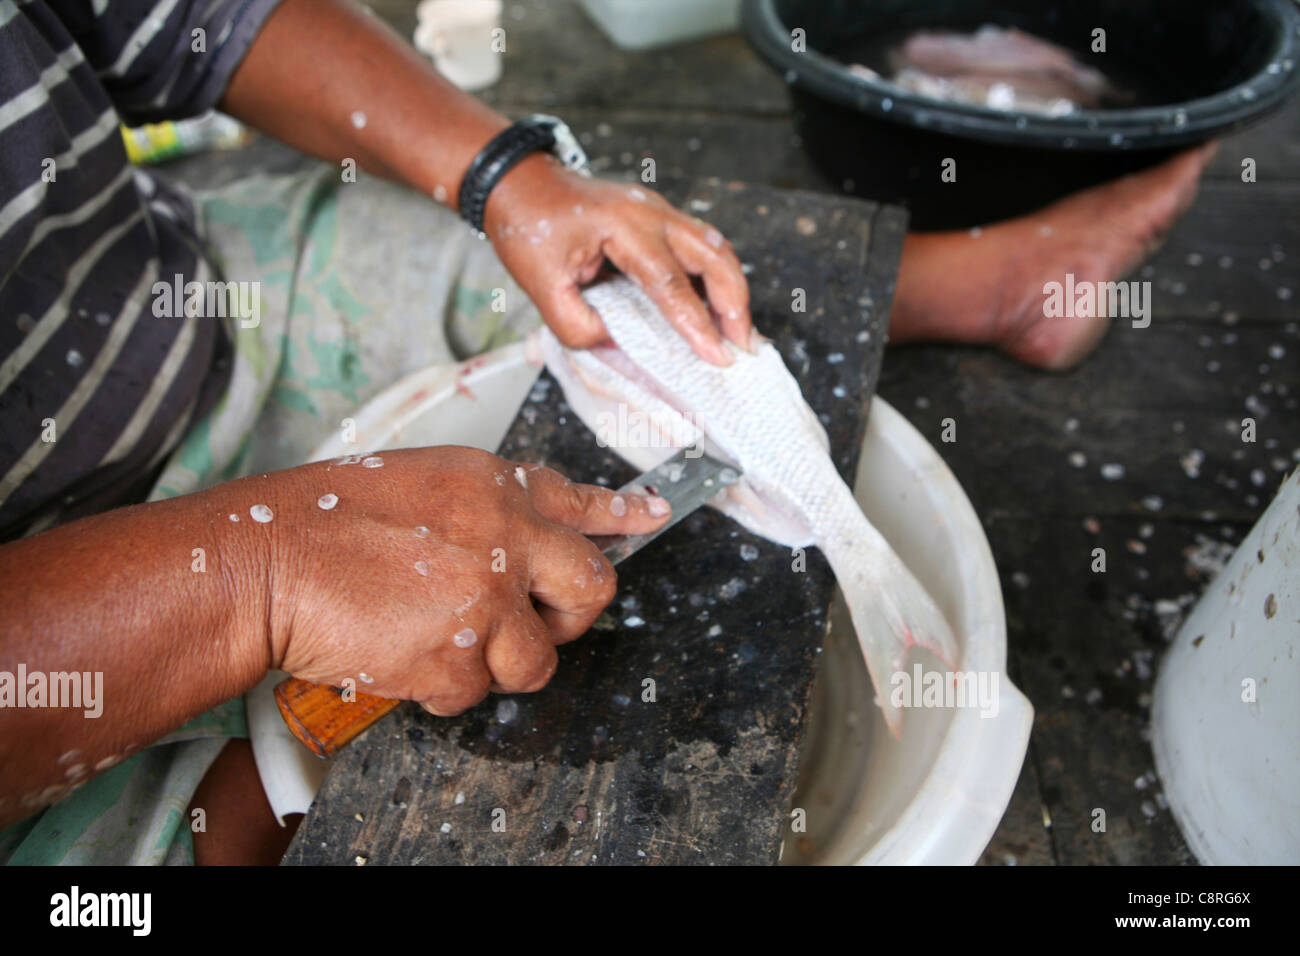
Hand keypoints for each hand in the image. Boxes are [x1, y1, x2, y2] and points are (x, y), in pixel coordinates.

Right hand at [250, 446, 670, 714]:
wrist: (266, 564)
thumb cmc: (323, 521)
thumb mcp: (419, 482)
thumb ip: (485, 505)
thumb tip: (530, 530)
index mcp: (494, 488)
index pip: (579, 500)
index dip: (621, 514)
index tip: (650, 515)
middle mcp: (504, 537)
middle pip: (592, 588)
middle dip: (572, 617)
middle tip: (535, 622)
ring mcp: (486, 598)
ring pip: (536, 660)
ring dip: (494, 662)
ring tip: (438, 637)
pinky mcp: (458, 656)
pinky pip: (474, 693)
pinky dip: (440, 687)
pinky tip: (401, 653)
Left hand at [483, 154, 752, 365]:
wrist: (521, 183)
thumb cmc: (528, 228)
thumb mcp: (540, 286)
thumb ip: (577, 325)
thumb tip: (617, 344)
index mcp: (622, 226)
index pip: (670, 282)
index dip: (697, 323)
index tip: (717, 356)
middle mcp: (651, 213)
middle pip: (713, 256)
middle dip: (735, 304)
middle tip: (743, 346)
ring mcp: (660, 211)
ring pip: (715, 247)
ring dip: (732, 289)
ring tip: (737, 332)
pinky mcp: (660, 217)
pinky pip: (701, 246)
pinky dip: (717, 277)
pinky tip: (718, 307)